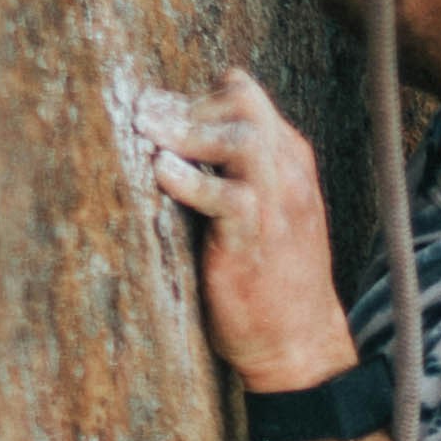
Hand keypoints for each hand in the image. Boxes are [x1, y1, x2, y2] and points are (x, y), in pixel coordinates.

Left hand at [141, 76, 362, 391]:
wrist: (298, 343)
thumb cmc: (267, 279)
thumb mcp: (258, 212)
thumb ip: (229, 173)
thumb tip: (167, 141)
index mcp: (288, 162)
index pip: (246, 97)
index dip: (200, 97)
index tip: (160, 113)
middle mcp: (288, 175)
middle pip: (245, 103)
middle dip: (188, 104)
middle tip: (143, 116)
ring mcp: (277, 205)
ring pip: (242, 138)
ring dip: (187, 130)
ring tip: (146, 130)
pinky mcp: (254, 240)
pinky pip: (226, 196)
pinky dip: (189, 180)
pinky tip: (161, 173)